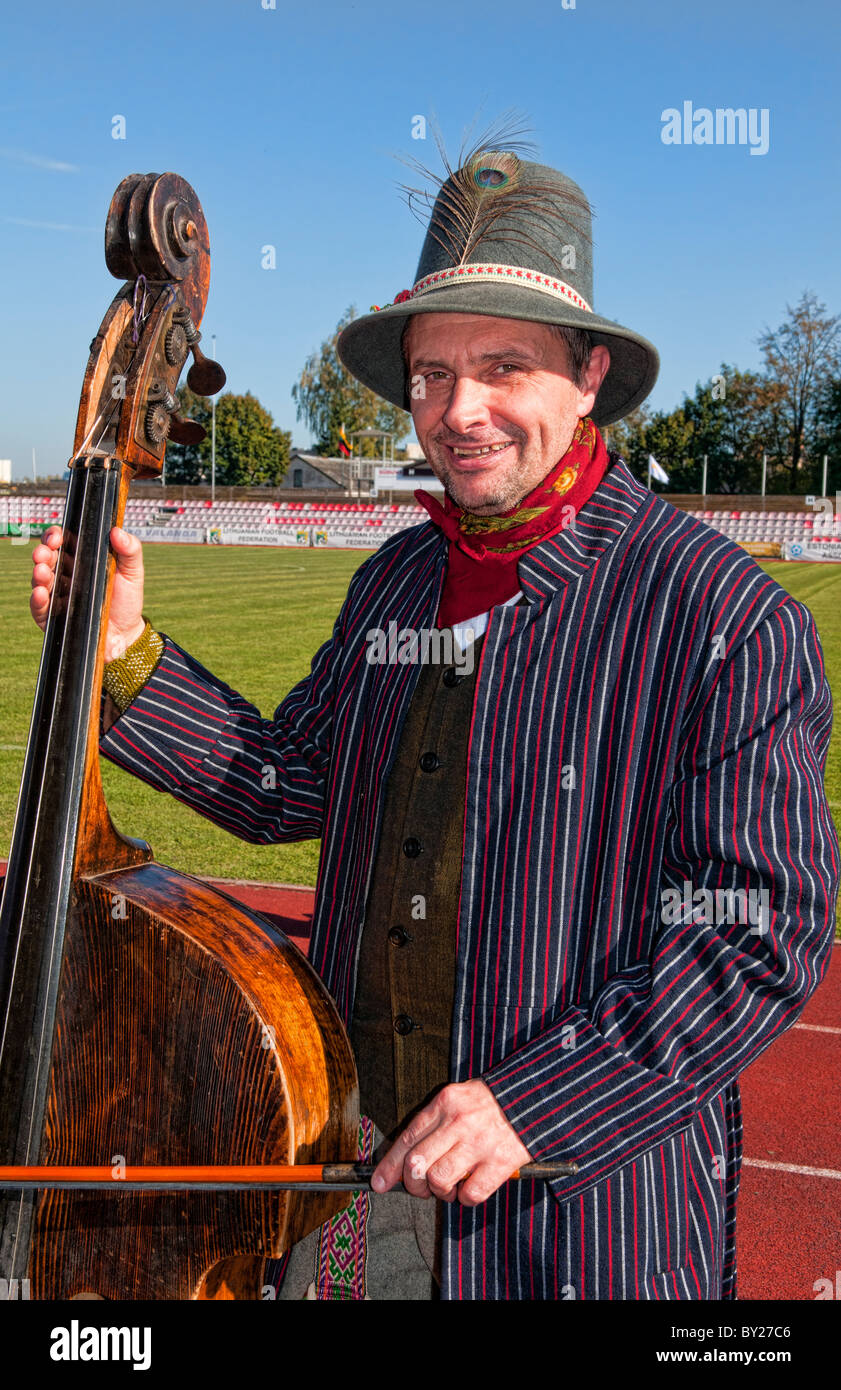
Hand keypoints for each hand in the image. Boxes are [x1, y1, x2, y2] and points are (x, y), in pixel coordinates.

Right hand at [30, 525, 146, 658]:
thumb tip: (117, 531)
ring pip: (40, 580)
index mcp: (80, 559)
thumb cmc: (126, 601)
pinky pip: (39, 607)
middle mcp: (65, 575)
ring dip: (38, 574)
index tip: (58, 537)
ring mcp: (57, 595)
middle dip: (42, 552)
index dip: (55, 536)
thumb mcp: (133, 572)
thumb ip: (130, 550)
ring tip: (42, 571)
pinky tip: (41, 593)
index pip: (61, 541)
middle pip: (46, 558)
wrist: (126, 634)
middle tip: (44, 553)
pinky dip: (37, 600)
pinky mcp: (53, 616)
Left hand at [371, 1080, 531, 1205]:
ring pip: (439, 1180)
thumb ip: (435, 1122)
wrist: (534, 1096)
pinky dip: (465, 1198)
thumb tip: (408, 1157)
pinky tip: (470, 1189)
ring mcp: (480, 1143)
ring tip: (450, 1187)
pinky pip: (471, 1193)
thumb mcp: (459, 1097)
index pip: (408, 1137)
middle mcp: (458, 1122)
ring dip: (440, 1192)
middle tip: (421, 1188)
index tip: (380, 1182)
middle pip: (417, 1163)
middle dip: (413, 1184)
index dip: (389, 1165)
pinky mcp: (501, 1162)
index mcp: (445, 1102)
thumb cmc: (492, 1102)